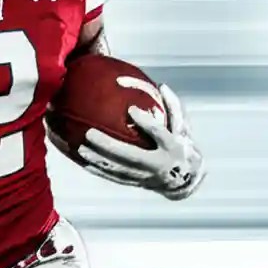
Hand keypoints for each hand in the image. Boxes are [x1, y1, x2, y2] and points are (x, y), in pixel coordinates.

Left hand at [78, 81, 206, 200]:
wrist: (185, 181)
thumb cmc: (181, 145)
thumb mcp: (183, 127)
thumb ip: (174, 107)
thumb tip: (162, 85)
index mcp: (171, 147)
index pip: (159, 134)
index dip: (147, 123)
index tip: (131, 110)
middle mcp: (158, 164)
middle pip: (132, 156)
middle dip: (110, 146)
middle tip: (89, 133)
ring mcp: (145, 176)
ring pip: (119, 168)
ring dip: (99, 160)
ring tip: (81, 149)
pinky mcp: (136, 182)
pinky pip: (115, 177)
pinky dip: (99, 170)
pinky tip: (84, 162)